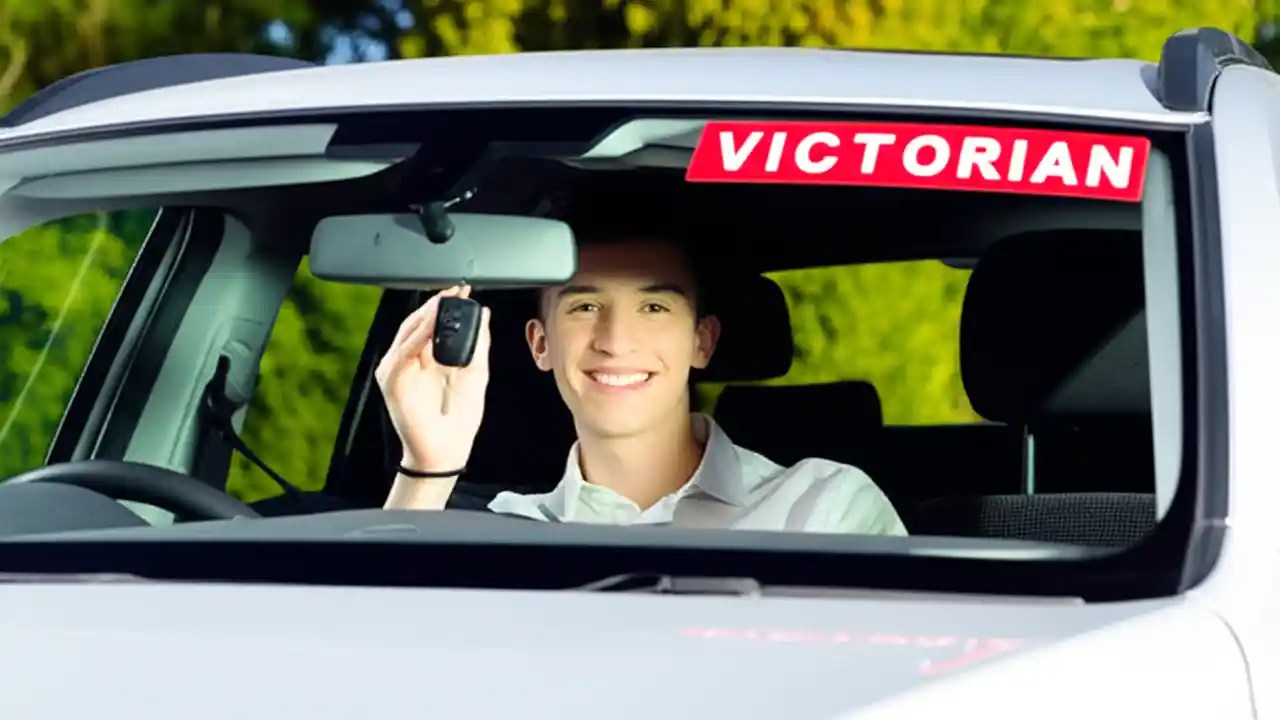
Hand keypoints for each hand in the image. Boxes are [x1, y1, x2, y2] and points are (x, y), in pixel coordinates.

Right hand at [375, 285, 491, 474]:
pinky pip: (403, 353)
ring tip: (444, 303)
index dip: (445, 305)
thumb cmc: (459, 418)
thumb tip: (484, 314)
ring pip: (408, 333)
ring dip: (426, 316)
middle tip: (454, 291)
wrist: (447, 449)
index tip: (463, 291)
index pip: (432, 323)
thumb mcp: (476, 374)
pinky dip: (416, 338)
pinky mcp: (392, 381)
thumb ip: (479, 344)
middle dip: (435, 305)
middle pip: (417, 323)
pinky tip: (430, 327)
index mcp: (429, 358)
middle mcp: (411, 361)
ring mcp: (399, 370)